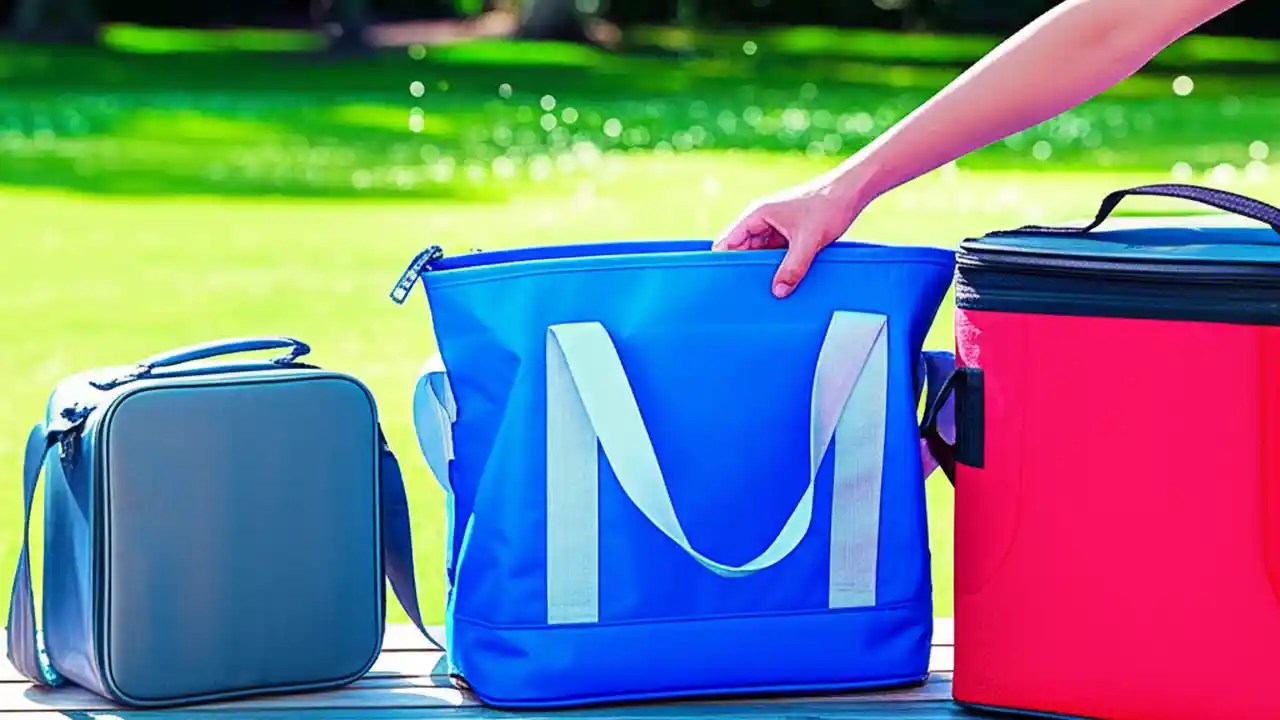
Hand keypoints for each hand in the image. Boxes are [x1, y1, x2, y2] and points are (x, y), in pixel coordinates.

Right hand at [713, 170, 872, 298]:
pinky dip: (776, 267)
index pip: (727, 241)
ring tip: (763, 290)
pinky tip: (781, 282)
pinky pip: (774, 254)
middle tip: (746, 293)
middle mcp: (762, 221)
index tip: (726, 283)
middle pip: (741, 250)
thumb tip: (778, 291)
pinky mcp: (788, 234)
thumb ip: (794, 267)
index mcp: (757, 215)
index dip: (723, 261)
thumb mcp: (809, 240)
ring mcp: (775, 227)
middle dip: (743, 269)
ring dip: (762, 269)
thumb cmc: (828, 207)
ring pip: (759, 254)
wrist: (850, 193)